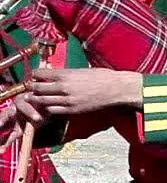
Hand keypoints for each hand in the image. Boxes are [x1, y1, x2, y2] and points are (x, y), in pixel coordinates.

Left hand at [26, 68, 143, 116]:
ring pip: (42, 101)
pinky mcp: (72, 111)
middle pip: (37, 88)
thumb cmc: (103, 77)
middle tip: (33, 87)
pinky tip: (50, 106)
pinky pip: (52, 111)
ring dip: (38, 99)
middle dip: (33, 88)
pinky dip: (48, 109)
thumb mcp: (81, 70)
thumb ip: (66, 74)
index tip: (36, 76)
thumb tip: (53, 75)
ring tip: (38, 97)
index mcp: (66, 74)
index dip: (35, 75)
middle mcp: (64, 87)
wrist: (117, 89)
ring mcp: (67, 100)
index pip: (39, 74)